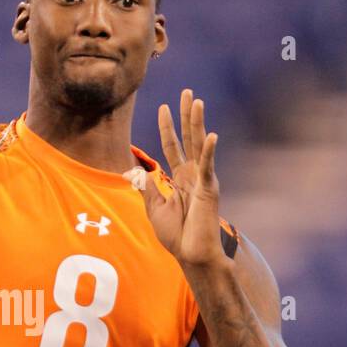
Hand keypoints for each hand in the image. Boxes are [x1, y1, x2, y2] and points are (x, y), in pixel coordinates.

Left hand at [124, 88, 222, 267]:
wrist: (191, 255)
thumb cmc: (176, 236)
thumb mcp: (154, 208)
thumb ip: (147, 187)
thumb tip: (133, 169)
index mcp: (180, 178)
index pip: (172, 145)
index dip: (167, 127)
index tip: (163, 107)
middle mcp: (193, 174)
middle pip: (188, 138)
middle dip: (186, 115)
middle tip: (187, 92)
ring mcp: (203, 180)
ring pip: (199, 145)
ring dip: (198, 123)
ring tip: (197, 102)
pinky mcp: (210, 190)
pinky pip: (209, 167)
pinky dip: (210, 152)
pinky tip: (212, 136)